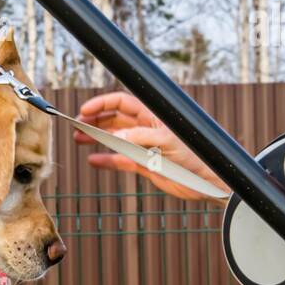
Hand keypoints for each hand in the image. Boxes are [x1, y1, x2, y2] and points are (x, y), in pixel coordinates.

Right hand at [74, 92, 228, 201]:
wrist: (206, 181)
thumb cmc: (193, 156)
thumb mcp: (166, 142)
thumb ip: (139, 137)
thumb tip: (114, 136)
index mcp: (152, 117)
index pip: (122, 103)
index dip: (102, 104)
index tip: (85, 110)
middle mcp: (145, 129)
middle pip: (114, 118)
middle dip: (94, 120)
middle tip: (77, 125)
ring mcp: (143, 146)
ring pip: (114, 138)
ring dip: (96, 137)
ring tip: (79, 139)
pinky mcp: (143, 164)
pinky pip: (119, 160)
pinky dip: (105, 160)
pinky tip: (93, 160)